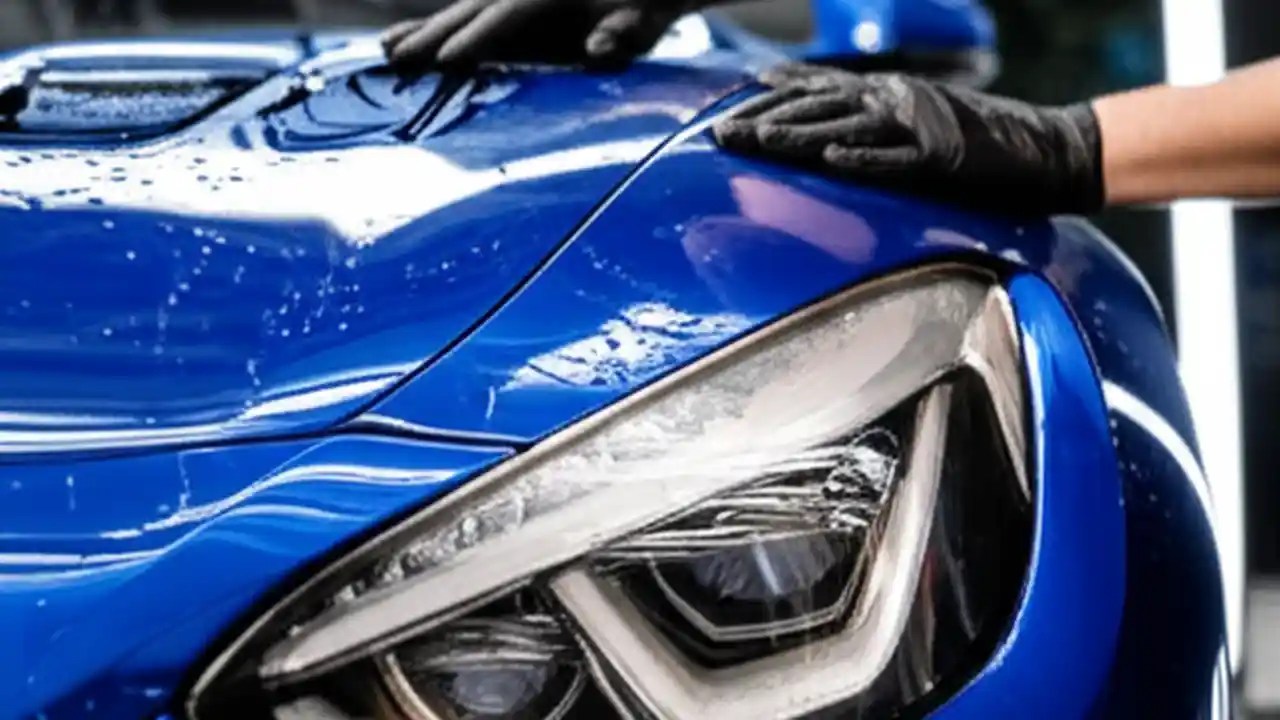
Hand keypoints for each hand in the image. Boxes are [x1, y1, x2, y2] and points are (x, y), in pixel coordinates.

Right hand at [382, 0, 688, 68]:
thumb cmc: (646, 9)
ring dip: (422, 32)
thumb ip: (622, 32)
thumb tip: (598, 47)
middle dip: (435, 35)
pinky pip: (464, 21)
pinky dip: (433, 31)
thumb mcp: (643, 21)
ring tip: (385, 52)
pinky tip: (398, 45)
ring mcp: (512, 1)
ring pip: (459, 12)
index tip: (449, 60)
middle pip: (471, 11)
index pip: (507, 14)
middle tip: (399, 60)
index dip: (479, 37)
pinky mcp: (506, 13)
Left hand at [714, 64, 1104, 215]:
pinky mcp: (942, 157)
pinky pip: (897, 159)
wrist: (1047, 151)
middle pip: (818, 107)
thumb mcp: (915, 127)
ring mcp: (919, 126)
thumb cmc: (977, 144)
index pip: (817, 91)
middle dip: (765, 119)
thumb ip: (872, 128)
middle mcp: (896, 101)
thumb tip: (825, 137)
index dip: (771, 98)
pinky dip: (864, 158)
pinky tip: (832, 160)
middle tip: (721, 134)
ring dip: (801, 133)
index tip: (730, 106)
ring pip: (848, 127)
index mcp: (887, 93)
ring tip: (760, 140)